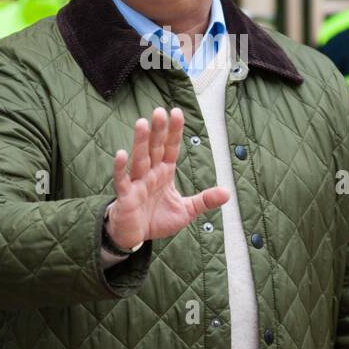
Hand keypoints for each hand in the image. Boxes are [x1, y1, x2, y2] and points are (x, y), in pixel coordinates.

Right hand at [106, 107, 230, 249]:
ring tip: (142, 123)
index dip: (174, 132)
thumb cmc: (156, 219)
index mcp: (164, 173)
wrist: (134, 237)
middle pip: (155, 148)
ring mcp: (137, 183)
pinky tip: (121, 154)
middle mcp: (150, 174)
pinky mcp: (125, 196)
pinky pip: (122, 180)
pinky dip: (120, 168)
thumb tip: (227, 192)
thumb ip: (204, 200)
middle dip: (158, 131)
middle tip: (160, 111)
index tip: (176, 112)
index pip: (171, 148)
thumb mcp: (186, 211)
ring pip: (139, 159)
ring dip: (140, 142)